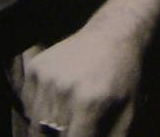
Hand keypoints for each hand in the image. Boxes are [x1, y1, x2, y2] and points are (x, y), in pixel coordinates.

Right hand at [20, 0, 159, 135]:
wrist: (113, 33)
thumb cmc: (124, 76)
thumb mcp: (128, 112)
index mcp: (89, 103)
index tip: (81, 136)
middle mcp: (64, 89)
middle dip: (63, 135)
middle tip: (76, 125)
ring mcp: (46, 77)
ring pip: (36, 123)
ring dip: (49, 126)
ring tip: (70, 113)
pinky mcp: (36, 67)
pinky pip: (31, 103)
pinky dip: (41, 108)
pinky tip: (61, 96)